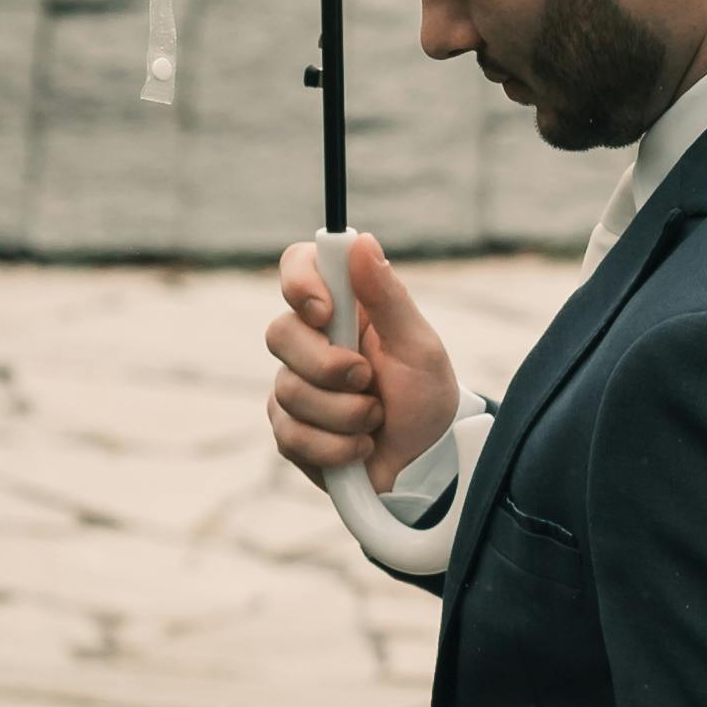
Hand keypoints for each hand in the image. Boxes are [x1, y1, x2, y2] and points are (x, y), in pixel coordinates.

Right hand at [266, 234, 461, 493]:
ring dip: (345, 414)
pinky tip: (359, 448)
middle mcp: (313, 341)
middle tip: (368, 380)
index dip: (300, 283)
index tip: (326, 312)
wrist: (426, 466)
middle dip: (329, 367)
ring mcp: (296, 386)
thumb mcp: (419, 347)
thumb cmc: (426, 399)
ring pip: (288, 391)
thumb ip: (388, 296)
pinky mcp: (290, 431)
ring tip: (376, 421)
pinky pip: (291, 435)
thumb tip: (360, 240)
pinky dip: (335, 447)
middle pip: (280, 333)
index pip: (298, 267)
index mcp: (345, 308)